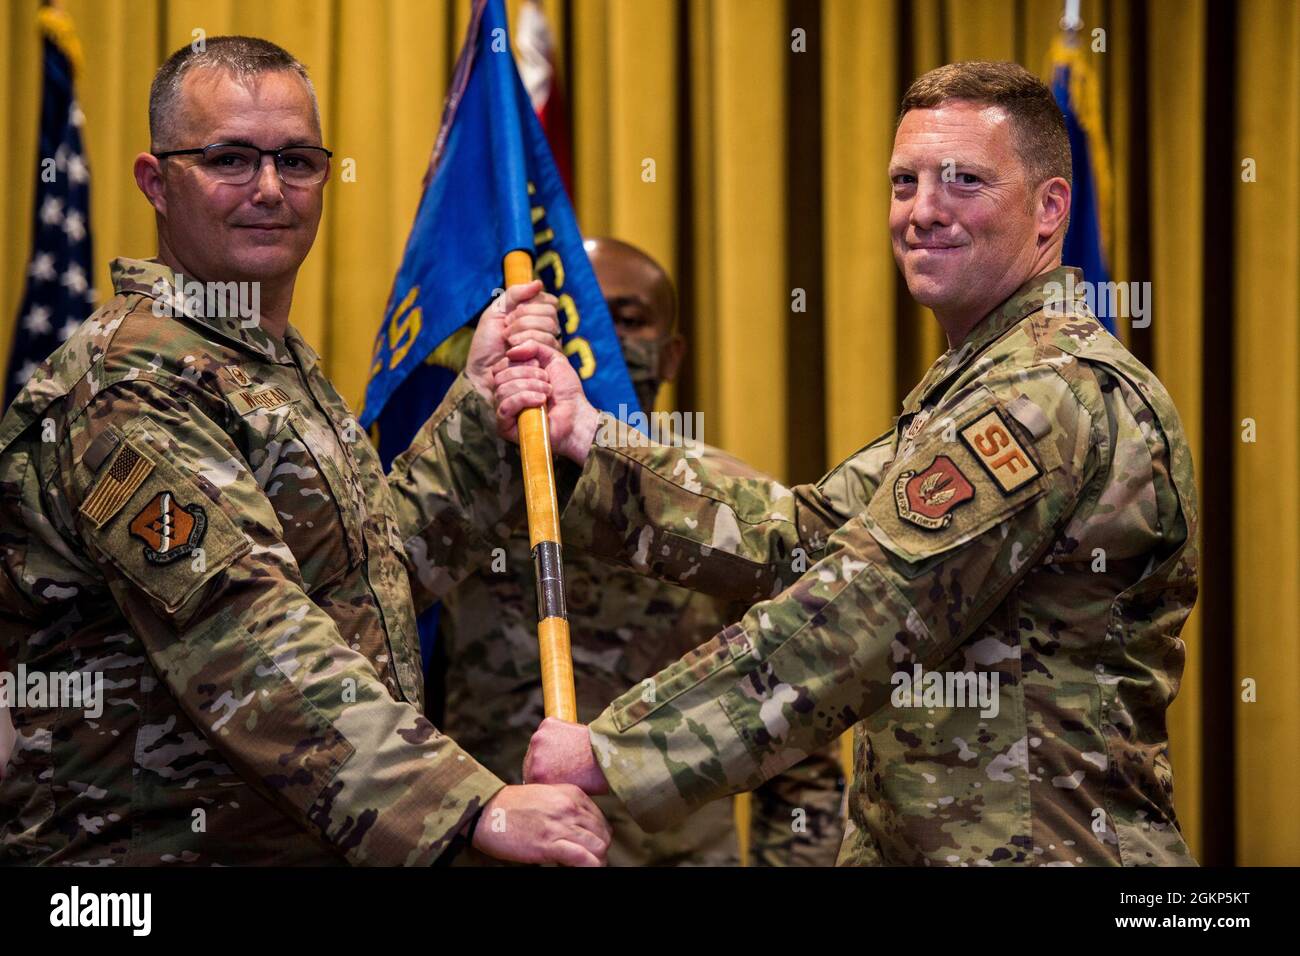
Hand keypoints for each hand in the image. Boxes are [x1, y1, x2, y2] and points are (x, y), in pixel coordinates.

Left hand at [464, 280, 558, 403]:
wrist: (482, 372)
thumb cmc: (486, 345)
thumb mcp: (495, 313)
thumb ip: (515, 295)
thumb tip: (539, 283)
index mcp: (535, 317)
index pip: (549, 301)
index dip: (530, 305)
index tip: (509, 316)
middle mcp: (545, 330)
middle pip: (550, 313)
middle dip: (524, 320)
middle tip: (506, 331)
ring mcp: (549, 347)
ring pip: (550, 328)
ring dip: (524, 332)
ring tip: (508, 343)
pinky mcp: (549, 361)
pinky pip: (549, 343)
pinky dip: (528, 343)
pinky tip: (514, 352)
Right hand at [470, 783, 610, 866]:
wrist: (488, 811)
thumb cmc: (512, 805)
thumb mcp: (547, 795)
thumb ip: (565, 806)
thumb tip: (578, 827)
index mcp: (571, 793)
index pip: (600, 818)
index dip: (599, 835)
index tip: (592, 844)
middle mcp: (570, 807)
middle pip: (602, 833)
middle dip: (600, 849)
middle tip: (592, 858)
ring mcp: (561, 825)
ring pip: (598, 846)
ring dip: (597, 860)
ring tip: (589, 865)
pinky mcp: (550, 844)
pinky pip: (583, 858)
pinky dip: (590, 866)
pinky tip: (586, 868)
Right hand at [493, 340, 599, 463]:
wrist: (577, 415)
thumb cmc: (566, 390)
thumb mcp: (553, 358)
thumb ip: (534, 345)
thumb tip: (510, 350)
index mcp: (511, 380)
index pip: (500, 365)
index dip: (519, 360)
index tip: (539, 364)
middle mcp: (504, 395)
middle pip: (499, 376)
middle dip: (526, 373)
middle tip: (546, 380)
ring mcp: (504, 412)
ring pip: (501, 390)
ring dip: (529, 386)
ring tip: (547, 391)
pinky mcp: (505, 427)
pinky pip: (505, 407)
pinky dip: (524, 399)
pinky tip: (541, 401)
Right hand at [523, 717, 609, 794]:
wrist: (608, 756)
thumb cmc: (593, 778)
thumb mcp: (567, 791)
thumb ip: (552, 786)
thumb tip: (547, 785)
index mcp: (535, 779)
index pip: (532, 776)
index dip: (545, 774)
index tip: (556, 773)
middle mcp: (533, 759)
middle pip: (533, 758)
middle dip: (546, 759)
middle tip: (566, 761)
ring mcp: (539, 739)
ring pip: (541, 742)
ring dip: (551, 745)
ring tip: (572, 750)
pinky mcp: (547, 724)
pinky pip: (549, 727)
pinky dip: (559, 730)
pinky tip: (573, 737)